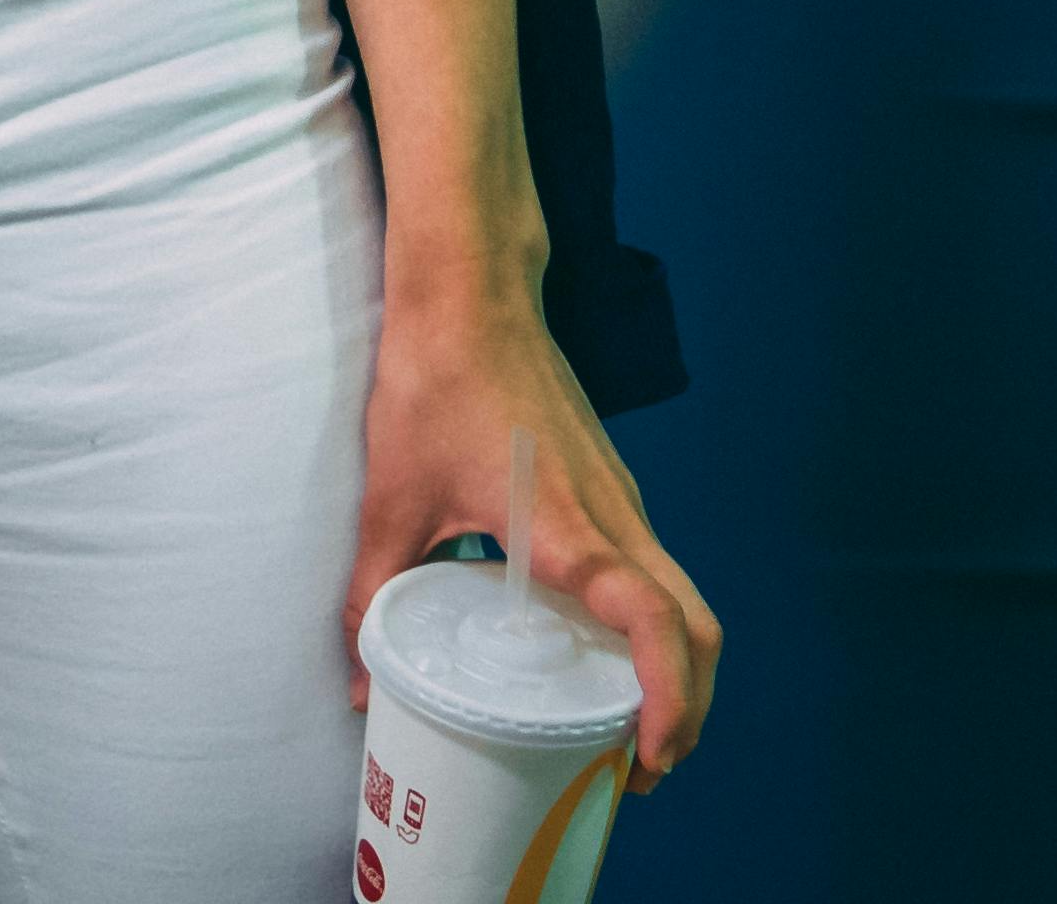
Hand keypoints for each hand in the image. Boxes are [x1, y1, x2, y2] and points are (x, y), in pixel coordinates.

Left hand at [347, 288, 718, 783]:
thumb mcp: (392, 498)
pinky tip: (590, 648)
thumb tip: (361, 683)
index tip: (651, 758)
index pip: (657, 623)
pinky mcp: (605, 484)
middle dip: (686, 706)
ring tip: (619, 724)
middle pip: (695, 624)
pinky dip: (647, 623)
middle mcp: (614, 516)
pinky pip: (650, 567)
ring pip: (679, 595)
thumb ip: (374, 594)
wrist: (469, 289)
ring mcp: (618, 497)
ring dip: (672, 666)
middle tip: (637, 768)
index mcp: (572, 528)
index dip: (670, 699)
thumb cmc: (434, 382)